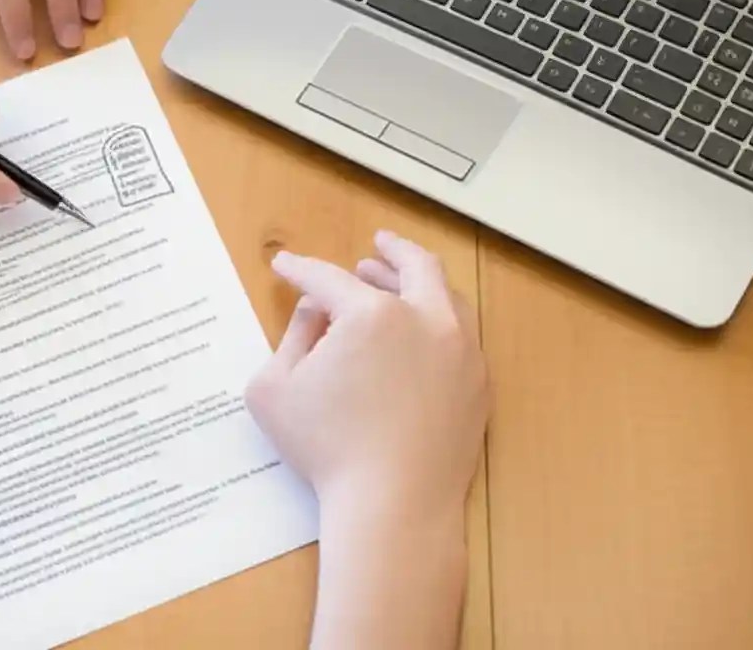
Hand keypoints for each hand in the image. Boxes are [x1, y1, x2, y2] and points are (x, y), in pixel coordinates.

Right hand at [246, 231, 488, 519]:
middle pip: (413, 266)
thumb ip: (290, 337)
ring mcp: (460, 350)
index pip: (328, 279)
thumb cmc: (326, 448)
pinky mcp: (478, 383)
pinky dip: (439, 323)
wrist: (394, 503)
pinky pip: (461, 337)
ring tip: (399, 284)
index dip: (302, 270)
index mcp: (371, 314)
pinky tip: (423, 336)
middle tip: (374, 249)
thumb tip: (316, 311)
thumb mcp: (275, 389)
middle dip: (390, 252)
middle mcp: (425, 319)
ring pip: (446, 297)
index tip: (286, 266)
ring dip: (419, 283)